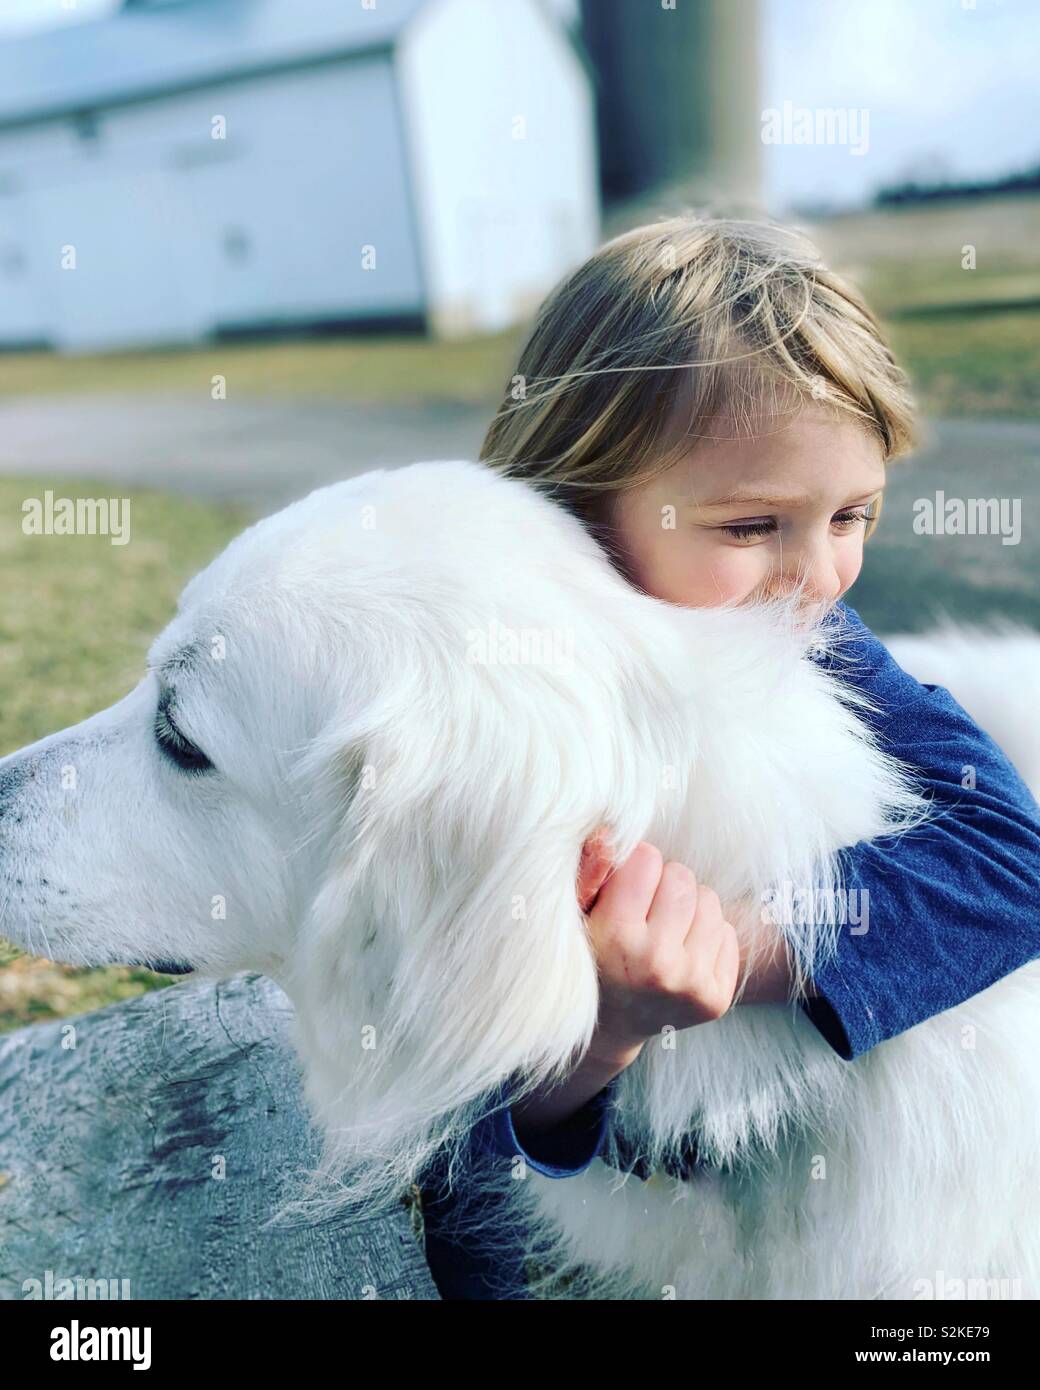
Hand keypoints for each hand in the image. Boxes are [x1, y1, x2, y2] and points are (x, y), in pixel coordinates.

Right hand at [576, 826, 740, 1049]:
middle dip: (664, 883)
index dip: (634, 867)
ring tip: (662, 931)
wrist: (605, 1027)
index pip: (648, 859)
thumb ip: (588, 871)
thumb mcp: (573, 913)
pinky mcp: (716, 999)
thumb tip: (611, 834)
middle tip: (644, 910)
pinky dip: (706, 934)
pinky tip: (679, 953)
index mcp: (617, 938)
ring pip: (710, 901)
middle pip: (683, 877)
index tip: (622, 889)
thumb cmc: (586, 955)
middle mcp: (659, 965)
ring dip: (688, 907)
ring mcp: (692, 985)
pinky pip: (728, 932)